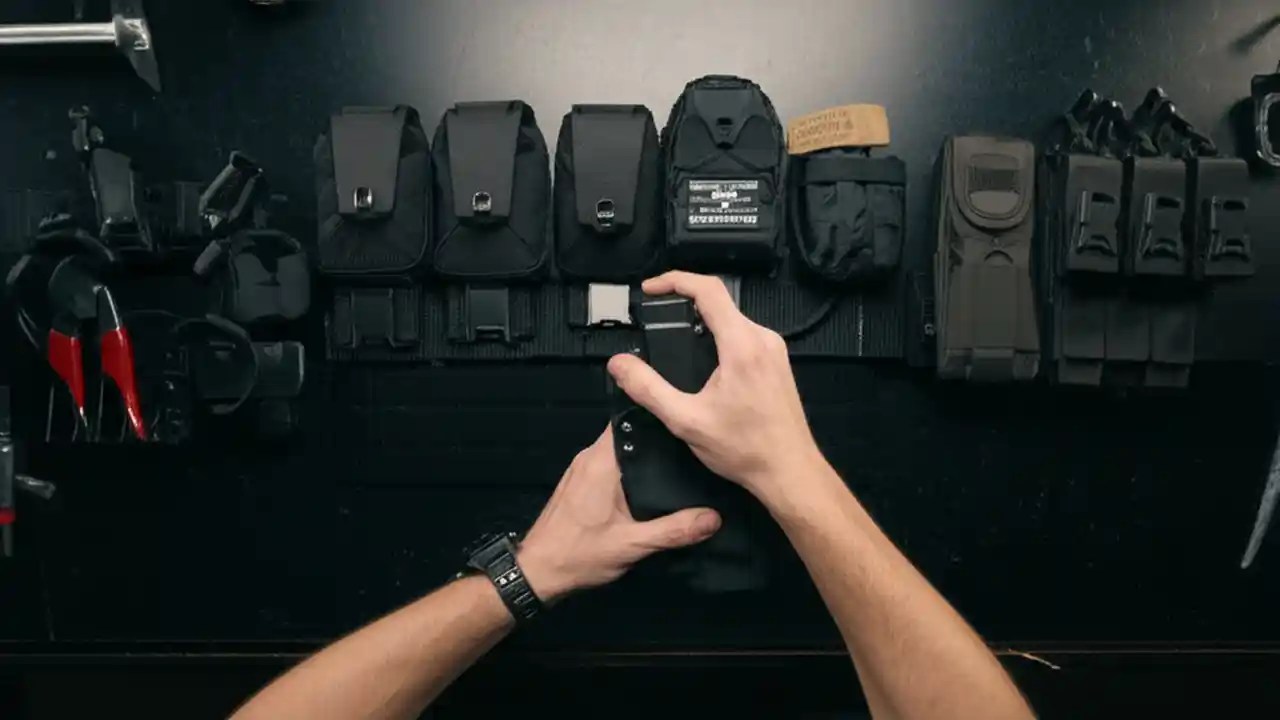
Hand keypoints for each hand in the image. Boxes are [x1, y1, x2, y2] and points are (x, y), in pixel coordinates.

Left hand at [517, 426, 720, 601]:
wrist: (536, 573)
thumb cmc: (579, 554)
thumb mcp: (631, 545)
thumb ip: (673, 530)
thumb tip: (714, 518)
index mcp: (601, 461)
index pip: (630, 419)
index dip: (658, 416)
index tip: (685, 418)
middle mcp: (589, 457)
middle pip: (628, 433)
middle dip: (658, 437)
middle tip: (693, 442)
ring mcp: (582, 470)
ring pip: (619, 449)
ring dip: (644, 454)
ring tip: (680, 459)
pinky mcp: (579, 484)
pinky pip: (610, 464)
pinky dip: (630, 469)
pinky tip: (653, 481)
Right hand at [606, 271, 823, 499]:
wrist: (789, 472)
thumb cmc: (746, 449)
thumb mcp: (686, 420)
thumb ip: (648, 389)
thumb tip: (619, 365)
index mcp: (742, 345)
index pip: (709, 290)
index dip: (675, 280)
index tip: (650, 289)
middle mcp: (763, 339)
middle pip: (720, 302)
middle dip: (685, 304)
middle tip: (656, 316)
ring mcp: (774, 350)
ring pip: (732, 319)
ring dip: (703, 322)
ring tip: (675, 340)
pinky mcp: (777, 362)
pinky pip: (744, 335)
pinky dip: (719, 337)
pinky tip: (704, 363)